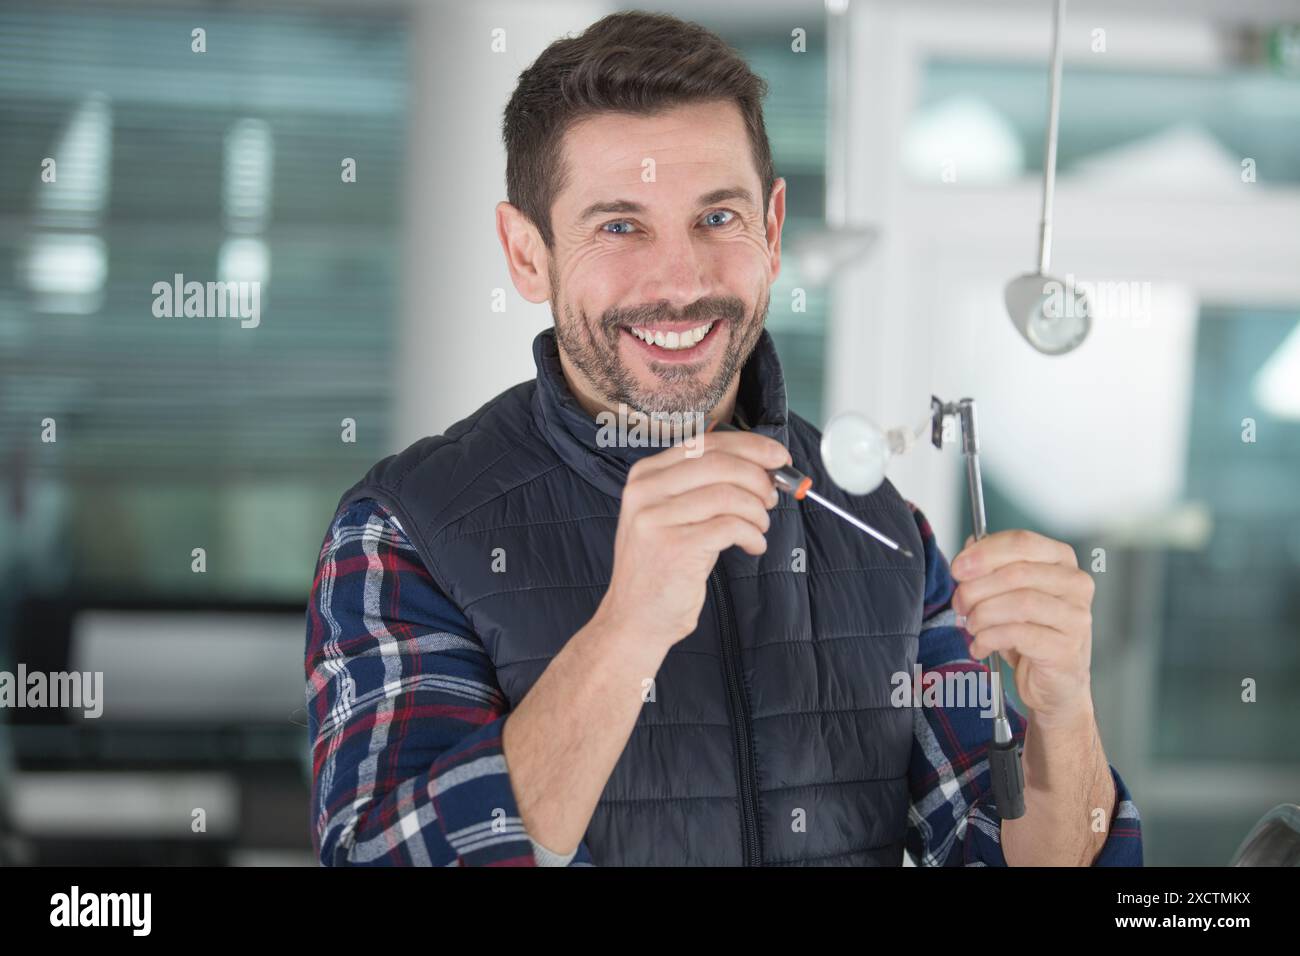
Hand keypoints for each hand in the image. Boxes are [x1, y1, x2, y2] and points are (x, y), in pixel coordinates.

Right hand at [594, 428, 790, 651]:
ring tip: (759, 527)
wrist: (635, 617)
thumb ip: (703, 486)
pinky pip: (731, 527)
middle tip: (772, 496)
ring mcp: (657, 519)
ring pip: (729, 495)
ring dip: (757, 511)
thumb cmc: (662, 564)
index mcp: (645, 476)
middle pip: (720, 463)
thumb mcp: (672, 514)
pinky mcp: (676, 547)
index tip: (779, 457)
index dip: (750, 445)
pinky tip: (753, 546)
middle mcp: (645, 491)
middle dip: (758, 477)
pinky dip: (753, 535)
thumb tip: (761, 465)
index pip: (705, 443)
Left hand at [949, 529, 1095, 726]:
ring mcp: (1076, 617)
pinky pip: (1019, 634)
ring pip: (1019, 603)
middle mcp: (1076, 584)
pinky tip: (980, 645)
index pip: (1022, 542)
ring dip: (983, 614)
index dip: (984, 553)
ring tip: (971, 626)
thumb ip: (992, 566)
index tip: (958, 568)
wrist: (1054, 683)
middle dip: (977, 588)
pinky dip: (989, 638)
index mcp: (1062, 561)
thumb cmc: (1031, 632)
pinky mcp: (1066, 648)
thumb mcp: (1008, 593)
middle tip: (959, 603)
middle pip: (1017, 573)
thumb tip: (971, 546)